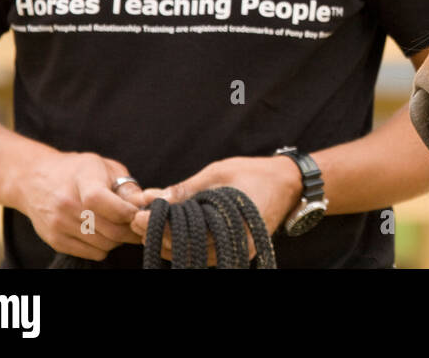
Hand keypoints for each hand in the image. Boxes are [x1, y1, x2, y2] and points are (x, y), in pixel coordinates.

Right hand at [17, 152, 146, 260]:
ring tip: (120, 226)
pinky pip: (92, 253)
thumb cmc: (76, 170)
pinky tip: (104, 232)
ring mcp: (58, 224)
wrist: (33, 180)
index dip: (126, 211)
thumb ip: (125, 186)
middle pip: (109, 230)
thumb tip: (145, 204)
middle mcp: (66, 203)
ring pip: (103, 245)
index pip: (102, 201)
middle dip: (131, 230)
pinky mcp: (55, 241)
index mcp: (82, 178)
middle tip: (139, 224)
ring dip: (119, 240)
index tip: (138, 211)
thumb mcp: (103, 166)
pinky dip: (104, 247)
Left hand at [129, 155, 299, 265]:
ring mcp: (235, 249)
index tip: (139, 215)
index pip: (182, 234)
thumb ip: (184, 189)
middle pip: (184, 249)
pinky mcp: (236, 248)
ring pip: (192, 254)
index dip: (157, 225)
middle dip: (158, 233)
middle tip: (139, 218)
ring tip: (151, 222)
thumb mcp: (217, 174)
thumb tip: (151, 198)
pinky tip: (173, 227)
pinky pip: (204, 251)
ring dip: (169, 239)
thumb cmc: (255, 173)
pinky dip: (185, 241)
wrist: (289, 182)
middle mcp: (232, 245)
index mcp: (227, 227)